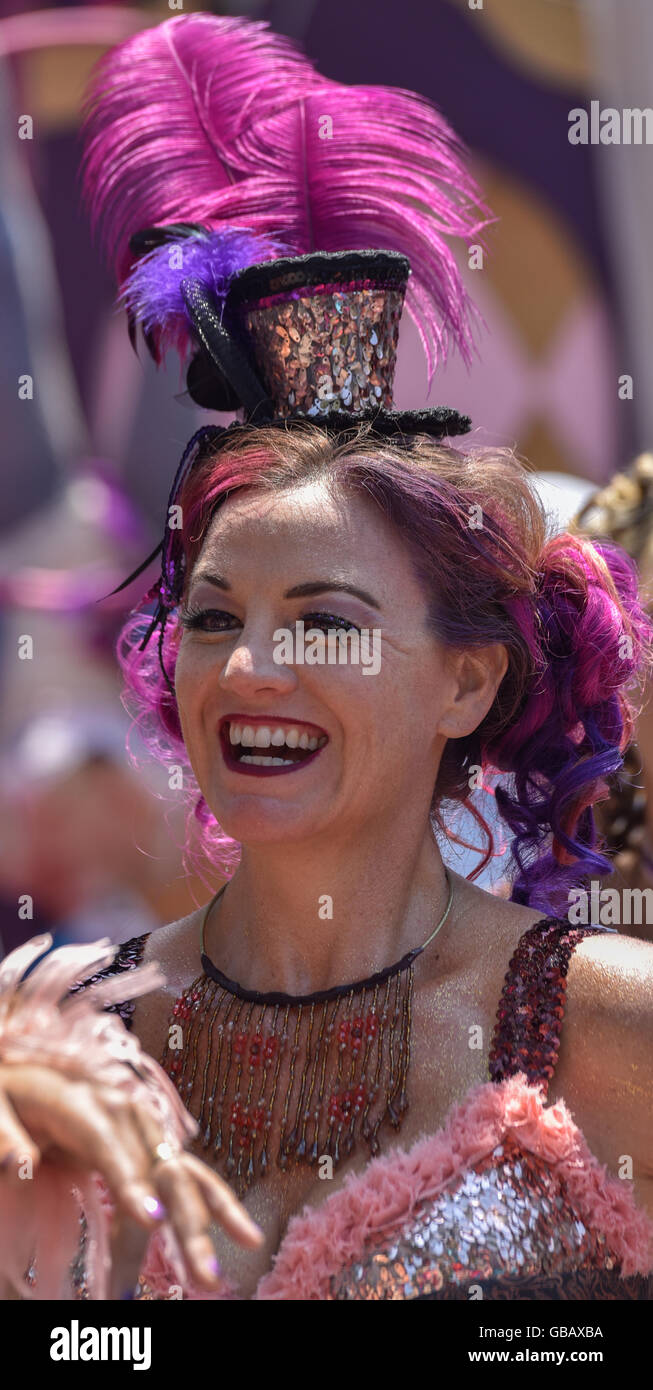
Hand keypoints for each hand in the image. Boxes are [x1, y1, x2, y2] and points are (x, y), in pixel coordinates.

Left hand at [0, 1062, 263, 1292]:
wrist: (29, 1068)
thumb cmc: (12, 1089)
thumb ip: (5, 1133)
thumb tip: (21, 1165)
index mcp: (85, 1103)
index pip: (112, 1148)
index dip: (132, 1184)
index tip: (151, 1221)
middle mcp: (126, 1112)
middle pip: (162, 1169)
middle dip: (185, 1222)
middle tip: (201, 1274)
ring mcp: (144, 1127)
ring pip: (183, 1177)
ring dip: (202, 1227)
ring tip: (215, 1276)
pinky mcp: (149, 1144)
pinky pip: (184, 1178)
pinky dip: (212, 1208)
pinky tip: (241, 1236)